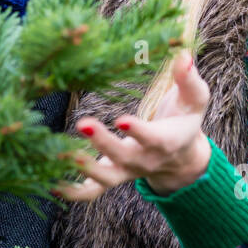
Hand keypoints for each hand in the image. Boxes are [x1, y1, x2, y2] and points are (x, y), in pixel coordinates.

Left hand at [54, 49, 211, 202]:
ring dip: (84, 168)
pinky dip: (75, 192)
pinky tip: (53, 186)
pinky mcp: (113, 176)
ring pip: (107, 177)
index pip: (153, 139)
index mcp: (167, 141)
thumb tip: (182, 55)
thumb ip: (188, 79)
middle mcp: (146, 160)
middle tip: (83, 124)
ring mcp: (128, 171)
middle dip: (103, 142)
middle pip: (124, 157)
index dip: (137, 132)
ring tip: (61, 154)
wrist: (181, 156)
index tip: (120, 120)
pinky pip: (94, 191)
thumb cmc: (185, 119)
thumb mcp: (194, 99)